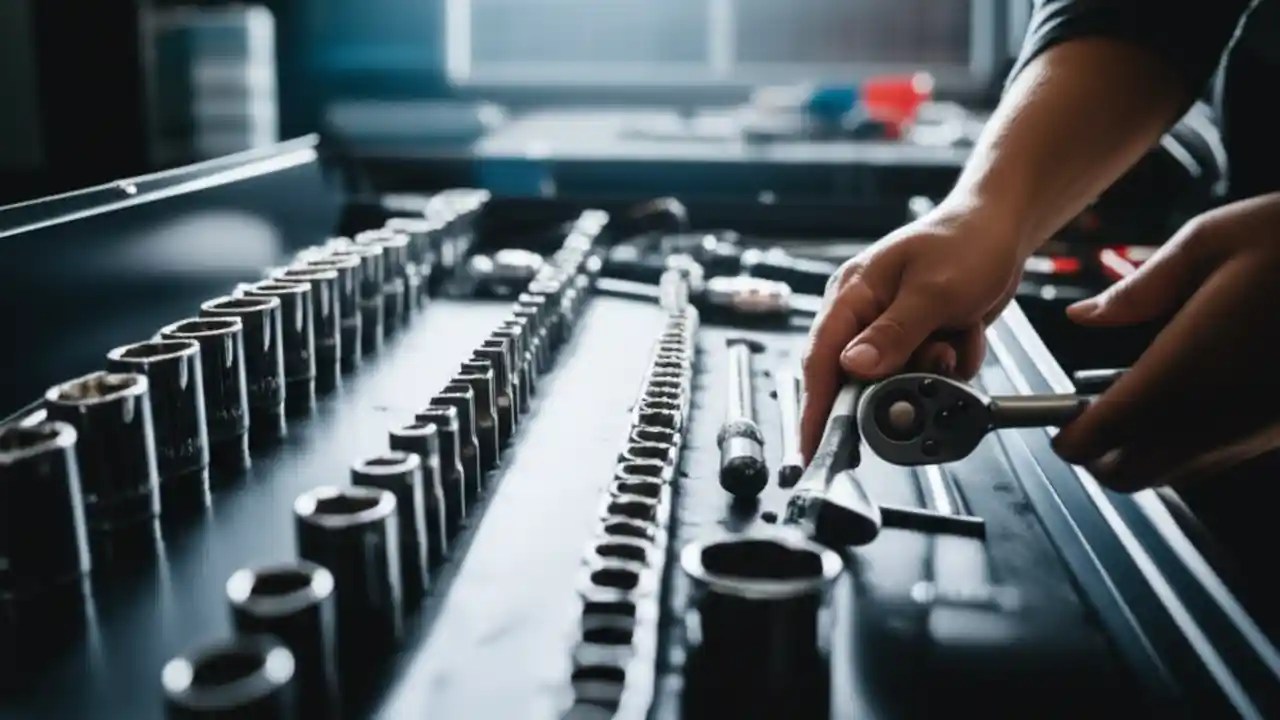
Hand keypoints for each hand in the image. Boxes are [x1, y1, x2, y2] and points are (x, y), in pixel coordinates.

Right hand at [799, 203, 1027, 460]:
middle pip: (860, 378)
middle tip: (934, 363)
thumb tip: (854, 368)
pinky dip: (954, 360)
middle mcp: (864, 314)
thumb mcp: (932, 290)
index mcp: (852, 295)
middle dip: (902, 379)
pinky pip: (928, 372)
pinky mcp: (917, 337)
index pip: (821, 360)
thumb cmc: (965, 240)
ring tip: (957, 333)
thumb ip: (893, 333)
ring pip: (901, 379)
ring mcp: (891, 328)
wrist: (1003, 226)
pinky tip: (965, 329)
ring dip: (936, 367)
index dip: (814, 409)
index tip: (812, 449)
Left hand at [1054, 193, 1279, 490]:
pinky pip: (1219, 457)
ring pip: (1175, 475)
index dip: (1067, 435)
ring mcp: (1256, 433)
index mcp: (1184, 370)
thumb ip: (1138, 289)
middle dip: (1101, 454)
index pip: (1098, 438)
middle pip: (1129, 477)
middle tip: (1093, 412)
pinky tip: (1198, 390)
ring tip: (1145, 392)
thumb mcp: (1209, 240)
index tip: (1058, 421)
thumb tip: (1085, 316)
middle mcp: (1217, 416)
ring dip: (1146, 449)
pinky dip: (1191, 441)